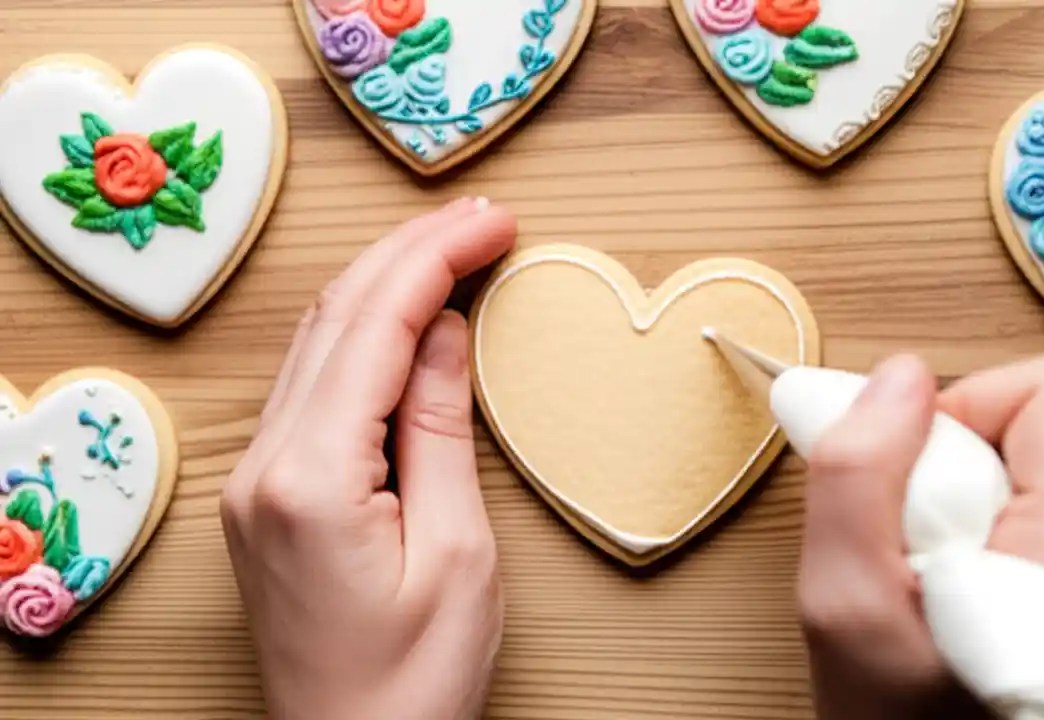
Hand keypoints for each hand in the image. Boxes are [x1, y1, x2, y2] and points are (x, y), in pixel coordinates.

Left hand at [221, 198, 516, 719]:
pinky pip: (311, 385)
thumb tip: (443, 332)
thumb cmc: (412, 683)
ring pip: (317, 343)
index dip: (436, 259)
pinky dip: (361, 335)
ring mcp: (255, 479)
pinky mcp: (267, 494)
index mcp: (312, 479)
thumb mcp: (457, 554)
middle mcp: (265, 467)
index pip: (374, 327)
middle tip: (479, 218)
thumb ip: (439, 429)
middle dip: (409, 253)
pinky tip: (403, 319)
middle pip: (334, 318)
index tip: (493, 221)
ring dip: (383, 285)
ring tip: (449, 247)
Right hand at [797, 353, 1043, 718]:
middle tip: (905, 550)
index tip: (912, 481)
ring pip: (1024, 484)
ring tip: (923, 589)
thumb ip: (858, 475)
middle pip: (1031, 437)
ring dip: (957, 515)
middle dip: (948, 474)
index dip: (964, 408)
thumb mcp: (844, 604)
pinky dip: (976, 547)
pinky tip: (946, 606)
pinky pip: (1029, 527)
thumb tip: (897, 378)